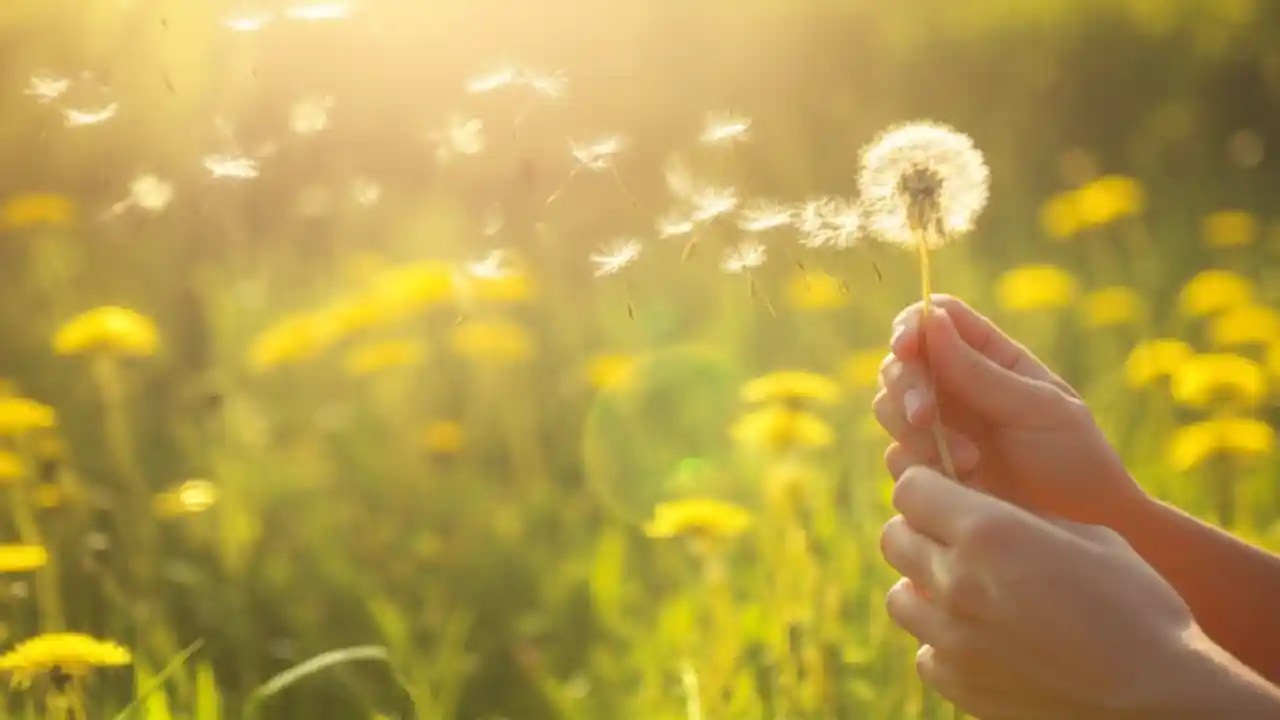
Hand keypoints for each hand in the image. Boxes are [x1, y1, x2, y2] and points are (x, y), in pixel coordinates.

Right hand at [873, 295, 1144, 525]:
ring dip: (913, 433)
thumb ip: (980, 369)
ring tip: (968, 461)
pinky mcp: (927, 467)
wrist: (1083, 523)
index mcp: (987, 356)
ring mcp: (938, 427)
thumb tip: (930, 319)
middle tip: (926, 419)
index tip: (906, 348)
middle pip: (899, 364)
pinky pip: (897, 457)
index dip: (910, 326)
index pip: (933, 317)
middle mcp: (954, 385)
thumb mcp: (1035, 407)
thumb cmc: (1072, 455)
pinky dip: (919, 467)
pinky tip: (963, 482)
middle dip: (906, 388)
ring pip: (888, 409)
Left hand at [881, 467, 1273, 717]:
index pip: (911, 489)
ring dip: (924, 589)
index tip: (948, 495)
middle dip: (919, 531)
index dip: (929, 486)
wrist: (1160, 701)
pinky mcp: (959, 685)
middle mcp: (959, 584)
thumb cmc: (1138, 608)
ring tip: (968, 593)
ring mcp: (953, 640)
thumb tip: (980, 507)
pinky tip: (983, 641)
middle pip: (894, 539)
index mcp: (990, 534)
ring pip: (899, 598)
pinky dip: (944, 643)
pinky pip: (926, 651)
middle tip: (953, 540)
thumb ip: (1020, 517)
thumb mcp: (1087, 537)